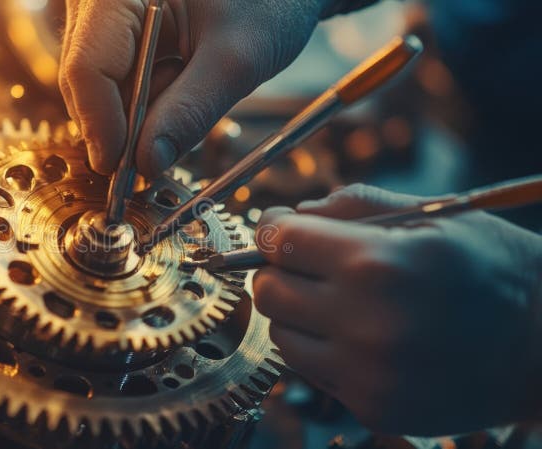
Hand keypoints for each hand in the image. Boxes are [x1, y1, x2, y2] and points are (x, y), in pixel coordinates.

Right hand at [59, 0, 330, 176]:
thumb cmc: (268, 0)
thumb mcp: (238, 57)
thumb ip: (192, 111)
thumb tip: (148, 162)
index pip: (88, 65)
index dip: (102, 124)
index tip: (124, 168)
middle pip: (87, 79)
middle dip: (126, 122)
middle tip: (167, 145)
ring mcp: (103, 15)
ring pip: (100, 86)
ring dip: (142, 110)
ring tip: (191, 83)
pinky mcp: (115, 33)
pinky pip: (116, 81)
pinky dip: (147, 98)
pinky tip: (181, 79)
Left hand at [253, 184, 541, 434]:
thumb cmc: (493, 270)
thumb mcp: (430, 214)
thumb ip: (350, 206)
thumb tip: (287, 215)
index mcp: (376, 264)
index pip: (279, 241)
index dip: (274, 230)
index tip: (282, 231)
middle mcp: (364, 323)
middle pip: (268, 290)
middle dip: (279, 270)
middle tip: (308, 265)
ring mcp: (367, 373)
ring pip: (281, 334)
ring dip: (296, 313)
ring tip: (339, 303)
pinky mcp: (373, 406)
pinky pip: (312, 371)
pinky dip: (323, 349)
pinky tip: (360, 336)